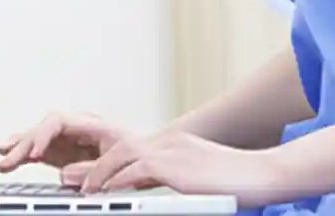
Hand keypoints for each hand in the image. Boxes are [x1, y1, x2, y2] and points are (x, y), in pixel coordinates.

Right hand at [0, 112, 130, 173]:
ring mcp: (68, 140)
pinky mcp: (62, 153)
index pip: (60, 121)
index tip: (35, 151)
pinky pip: (38, 150)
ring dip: (18, 147)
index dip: (43, 134)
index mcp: (93, 124)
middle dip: (24, 143)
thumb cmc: (139, 153)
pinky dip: (23, 154)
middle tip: (8, 157)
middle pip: (44, 129)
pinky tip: (7, 160)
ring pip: (37, 138)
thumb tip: (65, 173)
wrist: (146, 157)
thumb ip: (93, 167)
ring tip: (1, 157)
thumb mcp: (122, 158)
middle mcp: (77, 129)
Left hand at [63, 130, 288, 209]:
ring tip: (81, 188)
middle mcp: (171, 143)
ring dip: (99, 171)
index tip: (88, 178)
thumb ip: (176, 181)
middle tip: (71, 180)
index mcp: (176, 145)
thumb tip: (161, 192)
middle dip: (93, 165)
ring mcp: (174, 151)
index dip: (107, 164)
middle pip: (121, 147)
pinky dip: (119, 178)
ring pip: (123, 154)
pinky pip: (139, 168)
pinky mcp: (178, 165)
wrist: (263, 174)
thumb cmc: (238, 181)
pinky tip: (106, 190)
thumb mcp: (199, 180)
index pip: (132, 151)